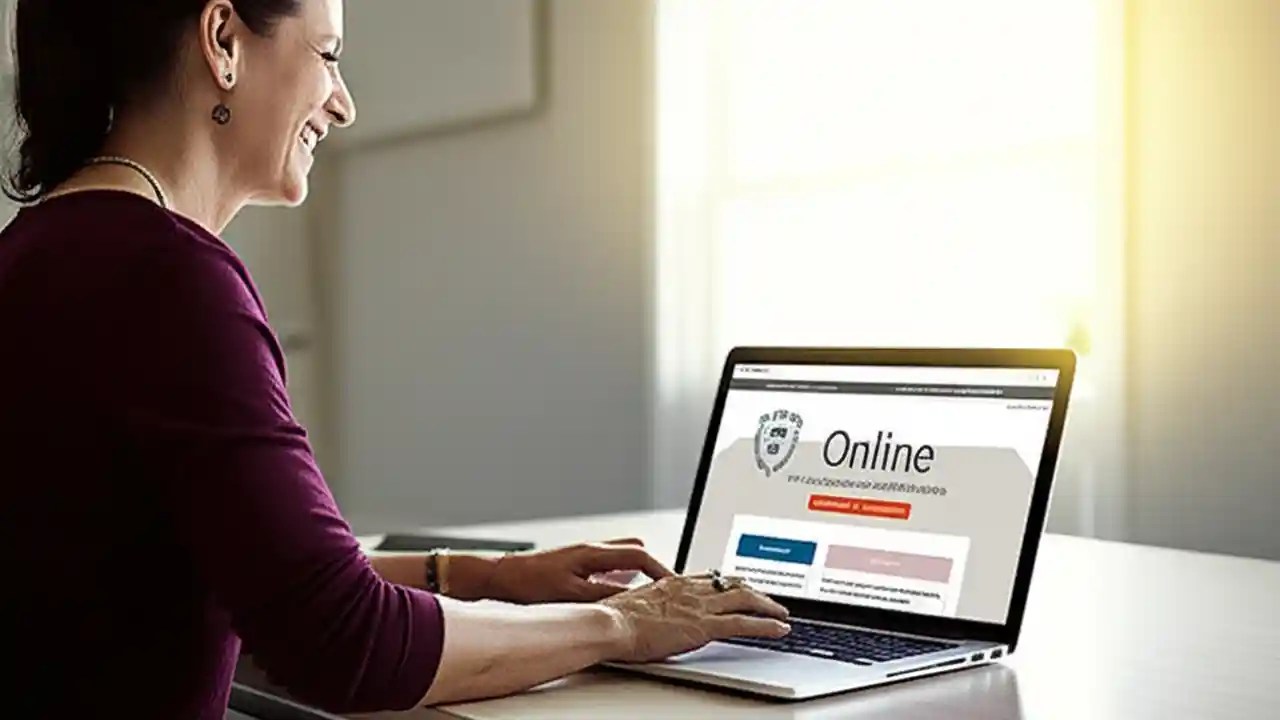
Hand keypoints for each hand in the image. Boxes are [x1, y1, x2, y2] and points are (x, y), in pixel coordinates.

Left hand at [485, 538, 672, 603]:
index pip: (640, 554)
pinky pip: (608, 568)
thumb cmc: (528, 584)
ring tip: (644, 596)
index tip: (673, 585)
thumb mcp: (570, 596)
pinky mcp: (575, 566)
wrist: (499, 577)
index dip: (660, 570)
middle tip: (662, 589)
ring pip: (621, 559)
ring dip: (635, 574)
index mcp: (593, 553)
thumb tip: (630, 603)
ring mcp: (583, 556)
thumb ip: (603, 598)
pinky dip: (619, 579)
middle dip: (652, 569)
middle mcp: (590, 550)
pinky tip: (615, 598)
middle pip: (635, 551)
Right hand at [599, 574, 790, 662]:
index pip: (711, 578)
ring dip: (767, 606)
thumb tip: (656, 613)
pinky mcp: (703, 626)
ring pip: (744, 599)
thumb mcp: (638, 604)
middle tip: (769, 598)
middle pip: (732, 584)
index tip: (740, 585)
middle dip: (754, 591)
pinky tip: (779, 629)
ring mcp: (699, 606)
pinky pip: (743, 624)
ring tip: (781, 613)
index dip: (730, 582)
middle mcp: (690, 588)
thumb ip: (654, 605)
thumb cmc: (616, 618)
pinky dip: (765, 625)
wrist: (611, 623)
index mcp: (674, 581)